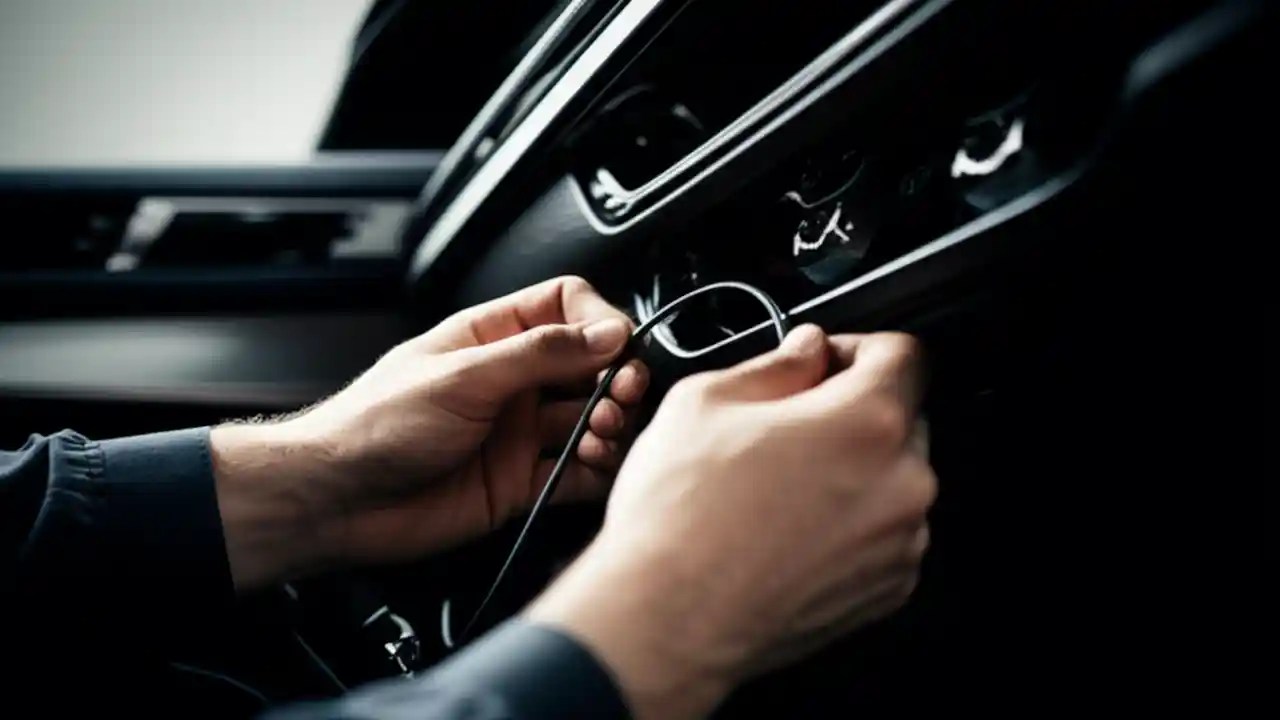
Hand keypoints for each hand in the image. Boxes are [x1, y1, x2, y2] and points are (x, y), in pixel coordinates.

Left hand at [211, 276, 648, 589]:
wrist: (336, 501)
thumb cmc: (372, 426)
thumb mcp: (462, 375)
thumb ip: (539, 353)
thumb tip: (606, 330)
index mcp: (491, 337)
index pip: (566, 307)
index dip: (600, 320)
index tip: (618, 344)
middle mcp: (511, 382)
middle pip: (590, 367)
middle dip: (616, 378)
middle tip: (621, 393)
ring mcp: (517, 432)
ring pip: (590, 420)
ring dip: (609, 425)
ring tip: (602, 433)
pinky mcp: (520, 482)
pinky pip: (576, 474)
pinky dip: (597, 471)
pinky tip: (596, 465)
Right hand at [527, 327, 934, 718]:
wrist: (666, 620)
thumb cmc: (678, 517)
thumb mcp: (705, 401)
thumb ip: (775, 364)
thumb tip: (807, 350)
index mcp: (868, 422)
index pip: (904, 354)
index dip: (856, 347)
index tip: (821, 363)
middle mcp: (903, 484)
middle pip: (901, 419)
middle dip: (851, 412)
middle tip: (783, 430)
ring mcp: (900, 544)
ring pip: (892, 481)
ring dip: (851, 472)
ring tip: (776, 490)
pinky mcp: (886, 591)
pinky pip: (883, 535)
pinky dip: (849, 525)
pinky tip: (786, 530)